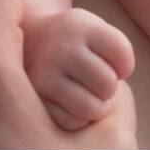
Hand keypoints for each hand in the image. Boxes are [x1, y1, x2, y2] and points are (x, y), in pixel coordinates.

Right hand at [24, 8, 134, 130]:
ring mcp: (43, 75)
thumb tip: (116, 88)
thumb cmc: (73, 41)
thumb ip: (116, 51)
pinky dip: (77, 119)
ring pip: (92, 108)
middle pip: (108, 83)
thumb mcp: (94, 31)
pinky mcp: (33, 101)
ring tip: (85, 94)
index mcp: (81, 26)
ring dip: (96, 107)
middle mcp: (60, 48)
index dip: (124, 65)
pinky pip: (72, 123)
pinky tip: (69, 104)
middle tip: (94, 81)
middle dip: (108, 87)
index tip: (112, 64)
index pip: (122, 54)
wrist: (26, 44)